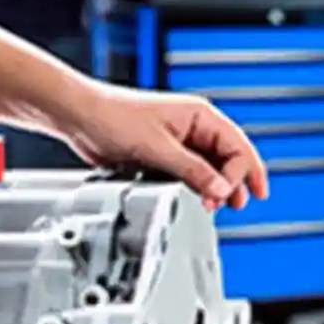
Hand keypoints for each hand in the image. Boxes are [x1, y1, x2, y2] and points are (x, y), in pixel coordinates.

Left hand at [60, 84, 268, 211]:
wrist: (82, 118)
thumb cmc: (115, 117)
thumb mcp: (158, 148)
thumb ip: (192, 171)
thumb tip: (220, 190)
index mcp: (200, 116)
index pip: (237, 147)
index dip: (237, 174)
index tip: (225, 196)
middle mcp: (194, 127)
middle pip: (229, 157)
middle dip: (236, 181)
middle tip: (241, 205)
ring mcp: (180, 141)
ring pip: (210, 167)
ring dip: (216, 186)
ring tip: (220, 207)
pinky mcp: (164, 155)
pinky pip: (190, 172)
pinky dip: (196, 186)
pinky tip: (197, 199)